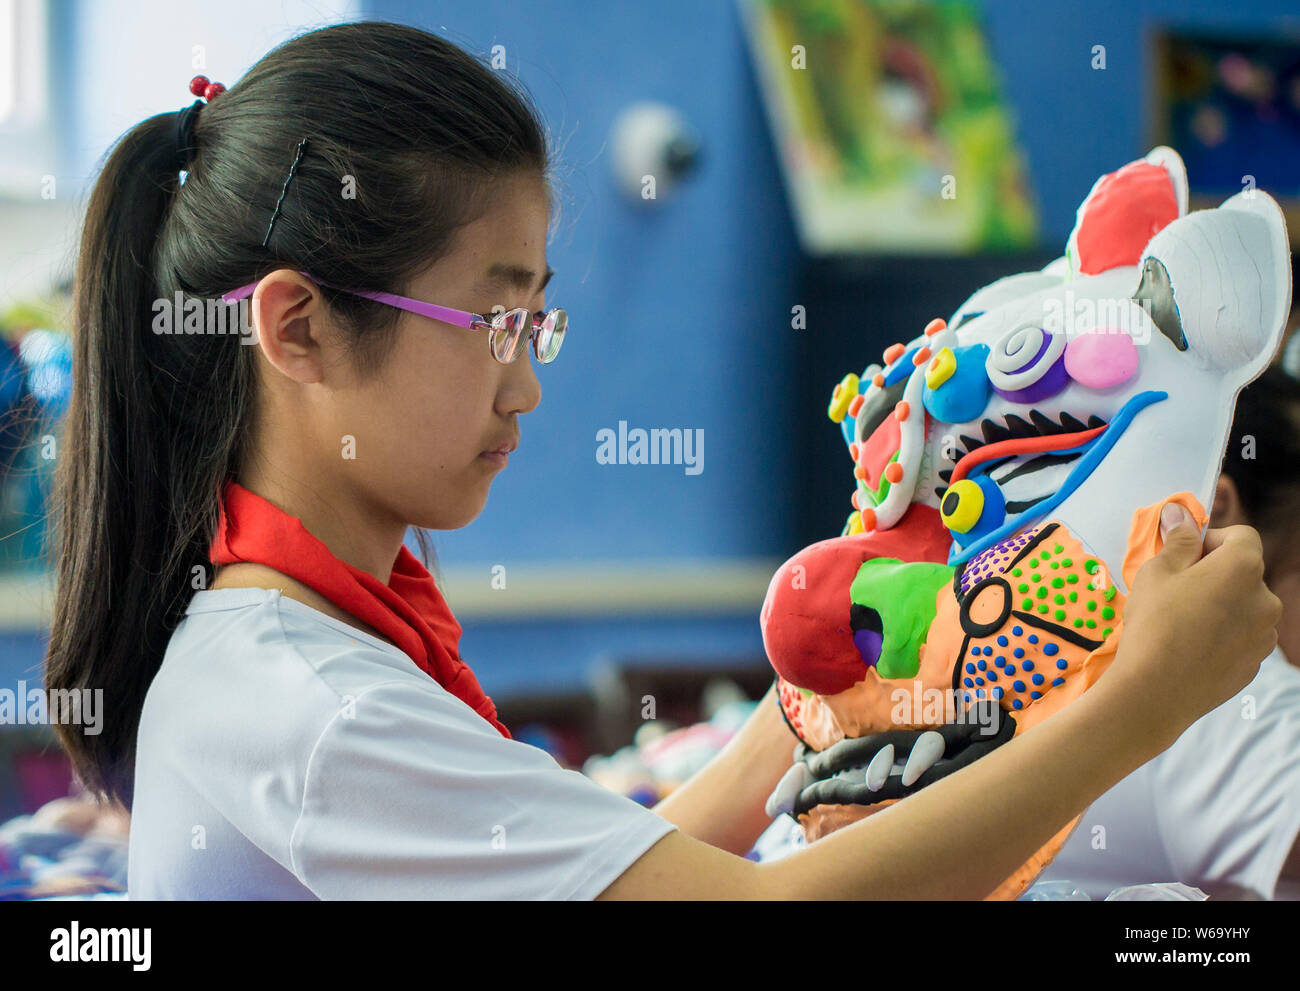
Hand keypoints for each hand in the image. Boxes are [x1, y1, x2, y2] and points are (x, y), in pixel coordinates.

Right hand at [1105, 503, 1281, 748]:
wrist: (1156, 692)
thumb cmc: (1154, 625)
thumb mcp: (1156, 573)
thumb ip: (1176, 540)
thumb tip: (1180, 513)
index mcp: (1243, 567)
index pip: (1241, 535)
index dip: (1211, 540)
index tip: (1184, 556)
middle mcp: (1265, 598)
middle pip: (1243, 572)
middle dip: (1214, 574)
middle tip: (1175, 590)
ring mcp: (1264, 634)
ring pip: (1244, 606)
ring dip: (1221, 605)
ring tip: (1182, 623)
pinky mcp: (1255, 663)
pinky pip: (1241, 636)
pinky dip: (1222, 634)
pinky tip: (1189, 647)